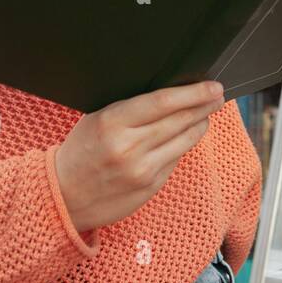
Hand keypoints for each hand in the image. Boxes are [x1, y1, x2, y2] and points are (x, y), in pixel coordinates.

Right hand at [53, 80, 225, 234]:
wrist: (64, 196)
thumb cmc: (82, 151)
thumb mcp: (97, 119)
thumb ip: (130, 108)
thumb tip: (170, 93)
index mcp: (113, 122)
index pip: (163, 102)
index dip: (193, 93)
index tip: (212, 86)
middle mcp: (130, 147)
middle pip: (180, 120)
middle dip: (205, 105)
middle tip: (218, 95)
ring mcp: (142, 170)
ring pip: (185, 140)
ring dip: (200, 124)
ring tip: (206, 113)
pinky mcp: (150, 187)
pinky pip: (176, 159)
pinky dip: (184, 144)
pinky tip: (186, 135)